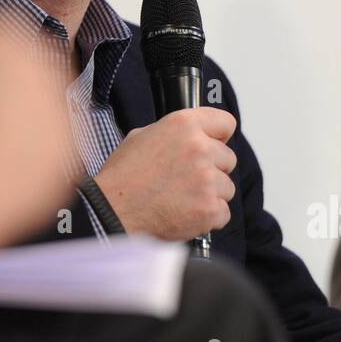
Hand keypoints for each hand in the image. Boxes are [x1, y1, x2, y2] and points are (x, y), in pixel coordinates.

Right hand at [93, 107, 237, 240]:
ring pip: (227, 188)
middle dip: (212, 170)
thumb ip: (174, 134)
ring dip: (210, 195)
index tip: (213, 146)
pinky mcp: (210, 209)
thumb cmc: (122, 177)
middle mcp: (200, 148)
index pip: (226, 123)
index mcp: (184, 125)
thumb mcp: (141, 137)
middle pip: (228, 158)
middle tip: (187, 180)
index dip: (219, 137)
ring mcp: (207, 179)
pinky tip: (185, 214)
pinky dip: (208, 218)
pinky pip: (223, 213)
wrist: (112, 211)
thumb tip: (191, 138)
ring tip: (182, 199)